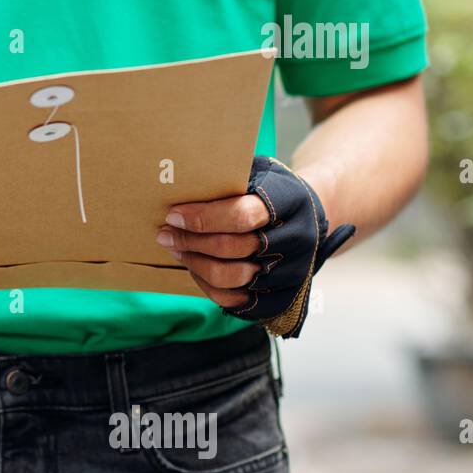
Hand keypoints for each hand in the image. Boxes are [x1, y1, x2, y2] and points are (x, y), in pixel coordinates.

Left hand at [157, 156, 355, 337]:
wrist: (307, 216)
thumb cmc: (271, 191)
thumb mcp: (257, 172)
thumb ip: (227, 178)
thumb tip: (179, 181)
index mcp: (289, 202)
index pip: (241, 216)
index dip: (202, 218)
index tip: (173, 216)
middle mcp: (295, 240)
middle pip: (230, 248)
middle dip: (189, 241)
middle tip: (165, 234)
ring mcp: (291, 271)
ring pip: (230, 277)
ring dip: (194, 264)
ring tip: (177, 249)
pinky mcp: (283, 295)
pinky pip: (235, 301)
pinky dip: (208, 286)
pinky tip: (196, 268)